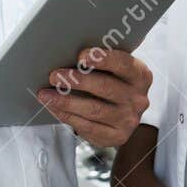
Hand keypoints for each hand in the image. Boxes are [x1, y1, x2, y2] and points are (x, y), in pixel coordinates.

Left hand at [36, 47, 151, 147]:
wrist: (123, 115)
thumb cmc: (112, 83)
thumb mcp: (115, 70)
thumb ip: (101, 61)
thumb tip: (67, 50)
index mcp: (140, 75)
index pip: (123, 64)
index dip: (103, 59)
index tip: (81, 56)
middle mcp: (138, 98)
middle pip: (105, 87)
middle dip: (77, 81)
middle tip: (54, 76)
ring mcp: (128, 119)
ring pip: (94, 109)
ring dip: (66, 101)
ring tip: (46, 94)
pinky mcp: (117, 136)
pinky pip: (87, 126)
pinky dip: (67, 115)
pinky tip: (53, 107)